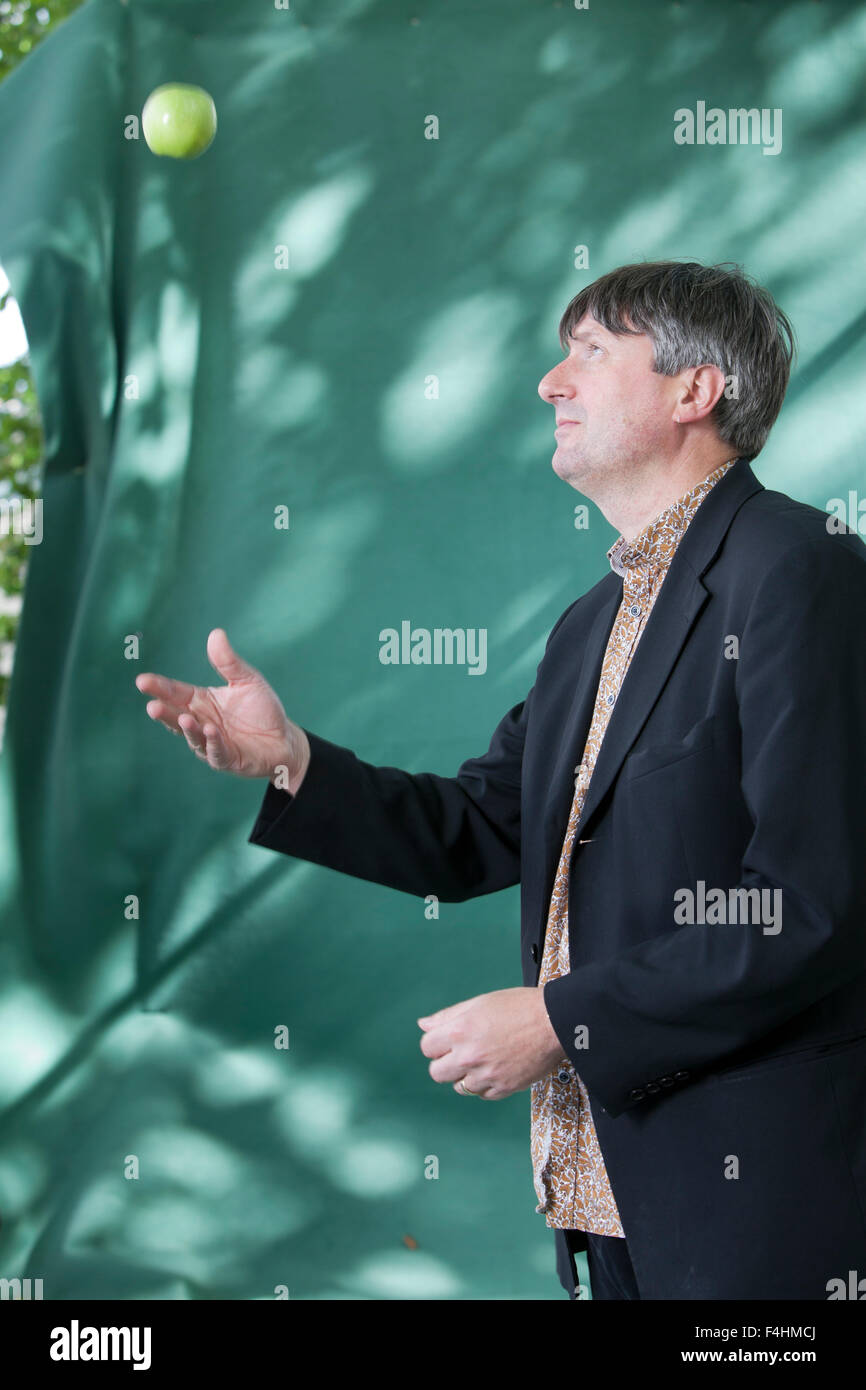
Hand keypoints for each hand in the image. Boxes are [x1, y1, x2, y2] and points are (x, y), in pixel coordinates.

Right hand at [135, 628, 309, 787]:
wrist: (284, 738)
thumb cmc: (261, 709)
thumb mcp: (247, 680)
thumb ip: (229, 662)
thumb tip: (216, 633)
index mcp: (201, 702)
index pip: (175, 693)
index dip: (159, 687)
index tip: (142, 680)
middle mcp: (200, 723)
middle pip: (176, 716)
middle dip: (164, 711)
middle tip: (151, 705)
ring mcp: (211, 743)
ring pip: (193, 737)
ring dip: (187, 728)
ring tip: (183, 718)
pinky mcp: (227, 759)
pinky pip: (216, 752)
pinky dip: (212, 742)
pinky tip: (210, 731)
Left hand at [418, 986, 567, 1099]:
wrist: (554, 1022)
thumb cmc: (518, 1007)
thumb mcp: (479, 1003)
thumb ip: (448, 1016)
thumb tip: (423, 1024)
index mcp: (460, 1031)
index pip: (427, 1048)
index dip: (436, 1043)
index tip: (448, 1040)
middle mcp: (469, 1057)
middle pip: (437, 1073)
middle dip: (445, 1063)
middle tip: (462, 1052)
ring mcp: (486, 1075)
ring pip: (459, 1087)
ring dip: (466, 1075)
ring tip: (484, 1059)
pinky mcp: (503, 1089)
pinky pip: (482, 1094)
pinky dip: (485, 1085)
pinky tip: (497, 1068)